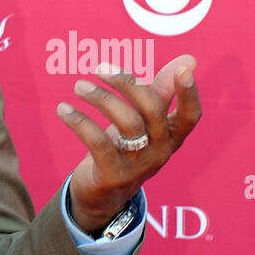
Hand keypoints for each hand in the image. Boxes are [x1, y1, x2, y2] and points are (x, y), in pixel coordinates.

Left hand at [56, 54, 200, 235]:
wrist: (103, 195)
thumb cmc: (126, 149)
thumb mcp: (145, 122)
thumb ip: (161, 91)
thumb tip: (189, 59)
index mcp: (172, 137)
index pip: (191, 116)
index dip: (189, 94)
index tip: (184, 69)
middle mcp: (161, 152)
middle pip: (152, 110)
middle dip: (127, 84)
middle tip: (100, 69)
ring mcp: (138, 166)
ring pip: (126, 123)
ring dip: (100, 98)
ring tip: (79, 86)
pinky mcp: (113, 175)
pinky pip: (98, 143)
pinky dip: (79, 122)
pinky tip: (63, 109)